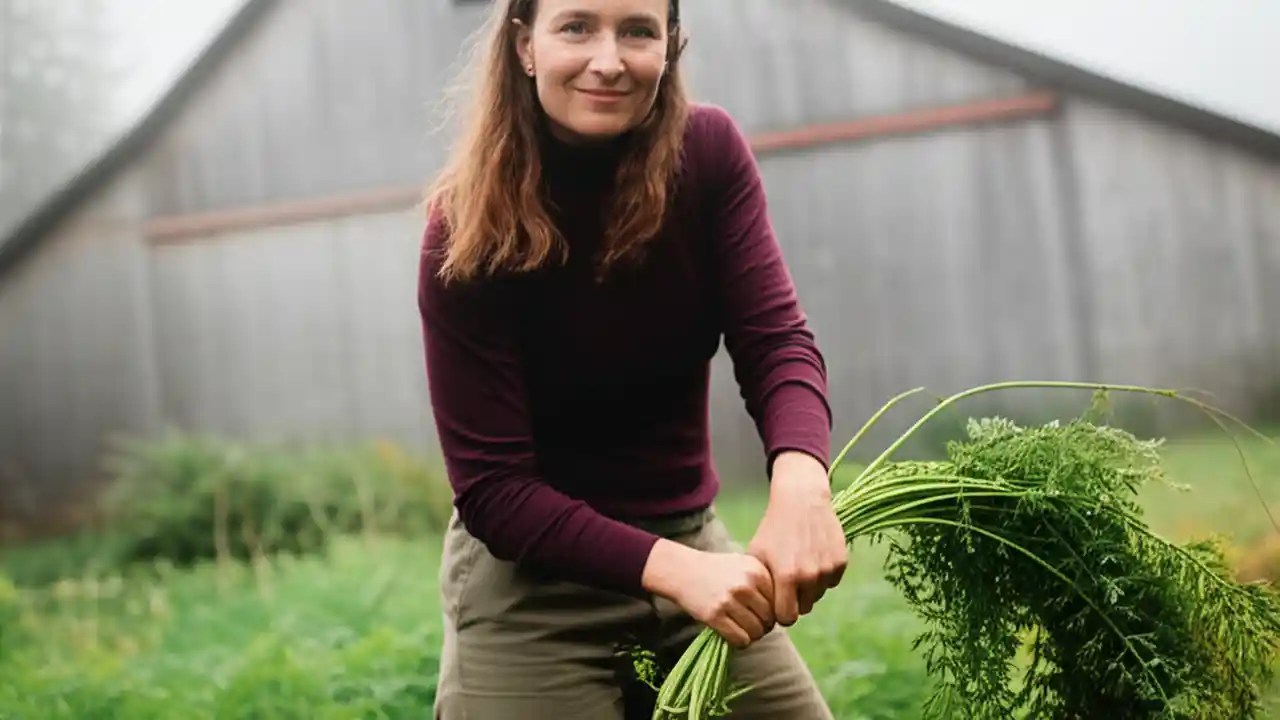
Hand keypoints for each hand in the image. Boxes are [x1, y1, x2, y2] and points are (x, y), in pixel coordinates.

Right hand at [641, 539, 775, 647]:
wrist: (683, 570)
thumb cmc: (717, 570)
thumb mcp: (744, 565)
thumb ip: (765, 583)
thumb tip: (784, 612)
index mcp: (757, 570)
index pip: (780, 602)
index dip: (772, 611)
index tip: (760, 611)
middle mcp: (746, 584)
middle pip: (770, 619)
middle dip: (763, 625)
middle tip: (751, 623)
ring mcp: (730, 600)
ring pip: (757, 632)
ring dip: (752, 635)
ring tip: (742, 628)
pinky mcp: (715, 616)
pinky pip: (741, 640)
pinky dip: (740, 641)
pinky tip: (732, 633)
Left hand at [747, 451, 847, 625]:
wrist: (801, 499)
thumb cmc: (774, 527)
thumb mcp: (757, 554)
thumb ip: (759, 586)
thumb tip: (758, 612)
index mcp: (787, 577)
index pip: (787, 617)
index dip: (780, 612)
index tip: (776, 602)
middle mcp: (810, 576)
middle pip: (804, 608)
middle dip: (796, 600)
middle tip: (787, 581)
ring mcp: (828, 569)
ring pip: (819, 595)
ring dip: (810, 587)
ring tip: (799, 564)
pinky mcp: (841, 561)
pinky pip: (831, 582)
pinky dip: (823, 575)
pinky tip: (813, 556)